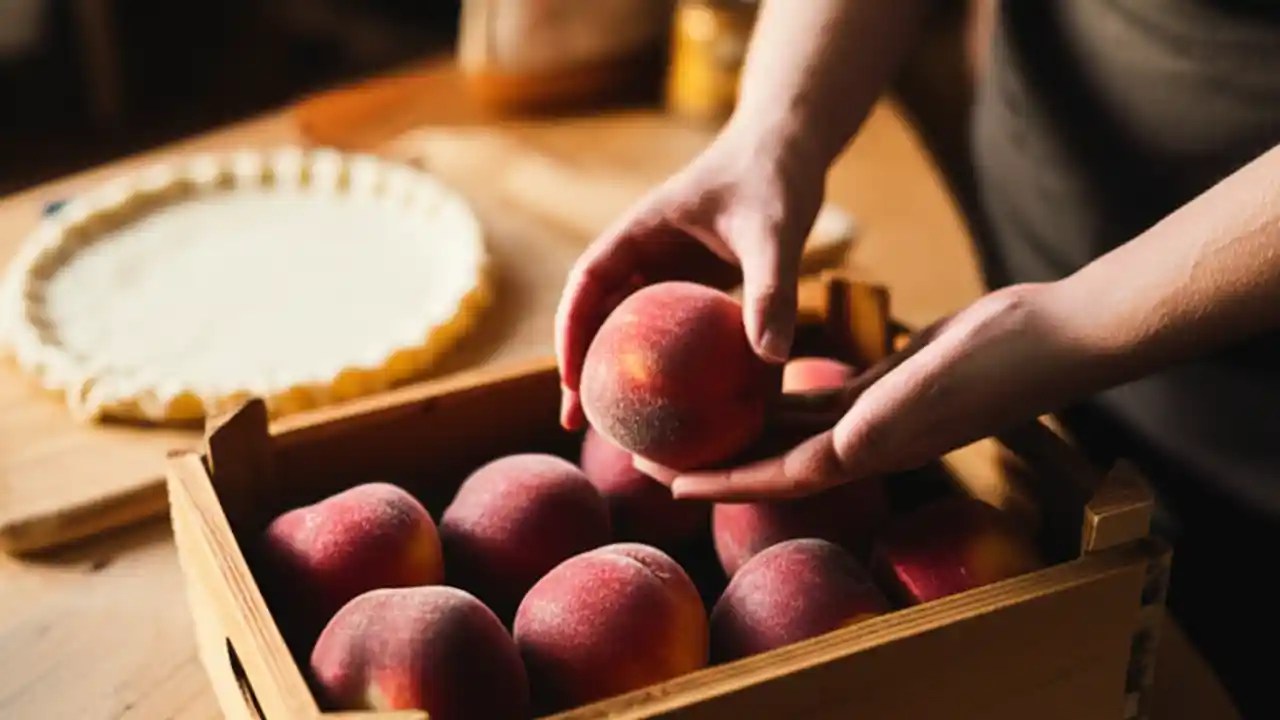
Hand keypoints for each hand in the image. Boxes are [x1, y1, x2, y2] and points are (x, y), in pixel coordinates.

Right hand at [554, 124, 826, 429]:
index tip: (569, 380)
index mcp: (641, 231)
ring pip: (629, 324)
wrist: (790, 148)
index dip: (570, 331)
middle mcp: (645, 252)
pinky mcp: (695, 283)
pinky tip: (679, 403)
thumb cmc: (775, 177)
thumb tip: (773, 360)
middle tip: (574, 420)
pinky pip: (670, 328)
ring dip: (617, 369)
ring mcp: (668, 268)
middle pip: (597, 312)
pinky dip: (664, 362)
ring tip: (614, 427)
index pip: (587, 282)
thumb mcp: (775, 231)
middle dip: (581, 365)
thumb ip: (772, 288)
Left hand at [656, 282, 1106, 500]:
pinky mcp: (883, 386)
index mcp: (869, 452)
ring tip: (687, 416)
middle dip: (715, 459)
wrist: (1048, 336)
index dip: (722, 483)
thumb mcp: (929, 387)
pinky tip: (746, 377)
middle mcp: (865, 443)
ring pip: (790, 429)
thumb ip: (882, 419)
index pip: (778, 478)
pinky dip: (780, 393)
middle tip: (652, 448)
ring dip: (740, 428)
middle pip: (772, 460)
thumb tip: (837, 449)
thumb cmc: (995, 365)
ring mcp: (874, 417)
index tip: (665, 482)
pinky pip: (817, 396)